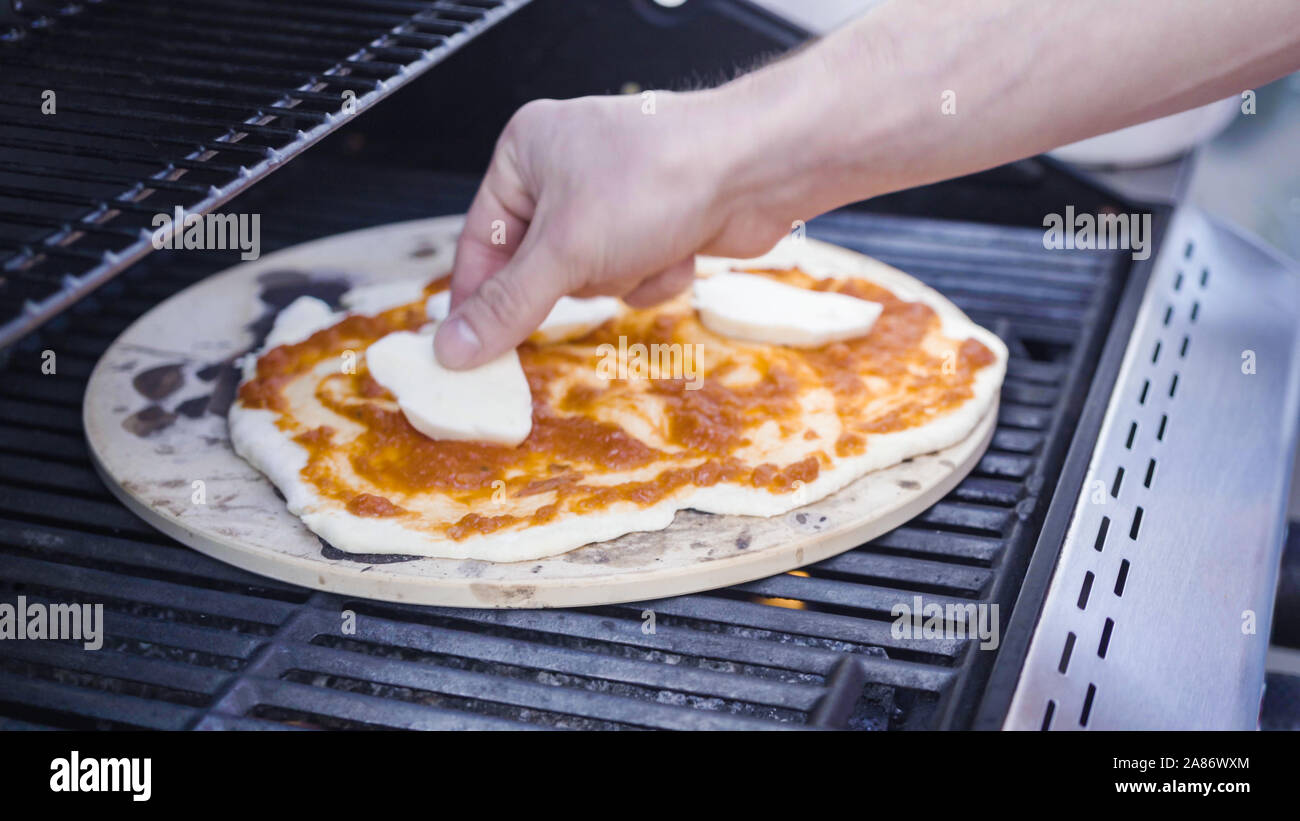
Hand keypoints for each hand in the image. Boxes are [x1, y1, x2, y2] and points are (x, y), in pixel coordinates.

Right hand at [433, 91, 789, 368]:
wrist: (757, 169)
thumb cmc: (660, 177)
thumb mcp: (565, 252)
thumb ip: (507, 305)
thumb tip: (455, 346)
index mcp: (526, 153)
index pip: (479, 241)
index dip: (479, 298)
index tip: (471, 349)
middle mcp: (565, 169)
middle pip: (539, 267)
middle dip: (579, 276)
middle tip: (594, 265)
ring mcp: (615, 196)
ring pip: (591, 278)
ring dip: (622, 276)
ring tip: (647, 243)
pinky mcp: (656, 221)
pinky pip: (633, 274)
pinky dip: (655, 273)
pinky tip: (678, 247)